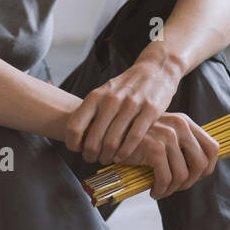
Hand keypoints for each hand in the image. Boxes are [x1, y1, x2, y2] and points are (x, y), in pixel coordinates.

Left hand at [65, 60, 180, 165]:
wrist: (156, 69)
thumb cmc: (127, 87)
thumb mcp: (105, 93)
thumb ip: (92, 111)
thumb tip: (77, 136)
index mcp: (96, 96)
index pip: (75, 125)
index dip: (73, 143)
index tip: (77, 150)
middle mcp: (111, 100)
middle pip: (93, 138)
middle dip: (90, 155)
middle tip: (93, 159)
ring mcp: (131, 105)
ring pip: (112, 141)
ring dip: (107, 156)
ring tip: (107, 160)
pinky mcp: (150, 110)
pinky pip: (133, 137)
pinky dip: (125, 152)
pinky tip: (121, 157)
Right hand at [116, 112, 219, 198]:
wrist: (107, 133)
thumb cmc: (136, 140)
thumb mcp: (164, 136)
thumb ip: (182, 146)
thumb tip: (201, 172)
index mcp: (185, 122)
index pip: (213, 148)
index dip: (207, 168)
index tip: (194, 178)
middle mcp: (179, 125)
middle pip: (201, 164)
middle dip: (189, 182)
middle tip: (175, 188)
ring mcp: (167, 135)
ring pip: (182, 175)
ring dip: (172, 189)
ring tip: (161, 191)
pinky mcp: (153, 147)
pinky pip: (166, 178)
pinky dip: (161, 190)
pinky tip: (153, 191)